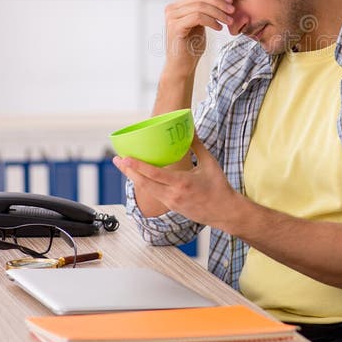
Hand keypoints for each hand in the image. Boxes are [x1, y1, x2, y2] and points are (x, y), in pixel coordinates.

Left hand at [114, 134, 240, 228]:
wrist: (224, 212)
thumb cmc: (219, 187)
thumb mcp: (210, 163)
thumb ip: (197, 146)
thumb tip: (190, 129)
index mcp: (182, 183)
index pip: (154, 175)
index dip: (138, 166)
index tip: (125, 158)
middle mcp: (173, 195)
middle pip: (143, 184)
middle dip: (128, 171)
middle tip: (117, 159)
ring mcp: (170, 203)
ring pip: (146, 190)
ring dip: (133, 178)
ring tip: (124, 166)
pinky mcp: (171, 207)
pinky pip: (153, 194)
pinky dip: (144, 184)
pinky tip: (138, 177)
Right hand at [165, 0, 233, 74]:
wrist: (181, 67)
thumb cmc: (191, 46)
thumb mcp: (197, 24)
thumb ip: (199, 10)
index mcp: (176, 6)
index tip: (230, 2)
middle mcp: (171, 9)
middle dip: (219, 2)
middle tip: (232, 10)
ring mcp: (172, 18)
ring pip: (200, 7)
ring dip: (218, 13)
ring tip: (229, 21)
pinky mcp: (176, 27)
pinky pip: (198, 17)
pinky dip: (211, 21)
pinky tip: (219, 28)